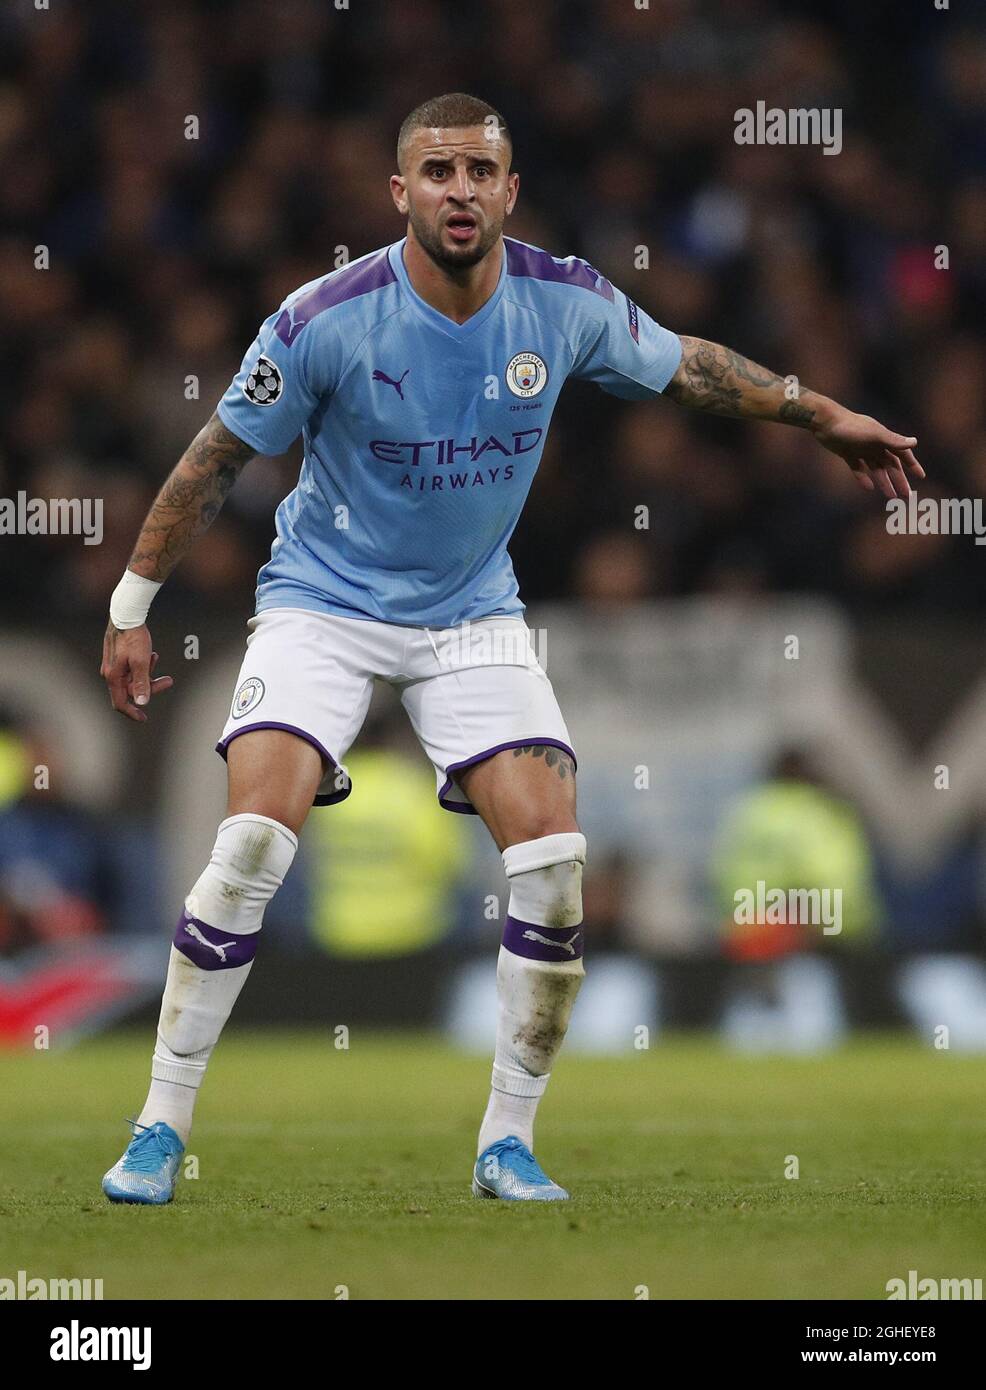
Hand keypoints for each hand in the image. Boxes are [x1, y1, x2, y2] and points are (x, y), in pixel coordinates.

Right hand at [100, 621, 173, 722]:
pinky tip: (152, 654)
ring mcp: (113, 665)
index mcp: (113, 677)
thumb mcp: (141, 661)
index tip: (144, 718)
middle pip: (130, 689)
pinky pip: (132, 668)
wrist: (126, 615)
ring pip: (133, 678)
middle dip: (150, 687)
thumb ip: (141, 683)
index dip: (132, 712)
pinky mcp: (118, 657)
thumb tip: (142, 702)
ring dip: (148, 673)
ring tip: (156, 658)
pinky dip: (144, 665)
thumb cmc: (133, 637)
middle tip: (169, 681)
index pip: (120, 703)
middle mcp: (110, 673)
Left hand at [810, 402, 924, 498]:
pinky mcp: (848, 454)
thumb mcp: (875, 435)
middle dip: (899, 480)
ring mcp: (862, 450)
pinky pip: (858, 469)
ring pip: (876, 469)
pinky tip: (869, 488)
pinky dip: (863, 478)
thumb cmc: (852, 427)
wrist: (825, 422)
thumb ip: (893, 440)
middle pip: (890, 465)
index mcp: (884, 439)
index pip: (902, 454)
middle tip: (906, 496)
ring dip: (884, 482)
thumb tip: (915, 442)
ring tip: (890, 496)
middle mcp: (875, 445)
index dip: (912, 465)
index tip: (921, 476)